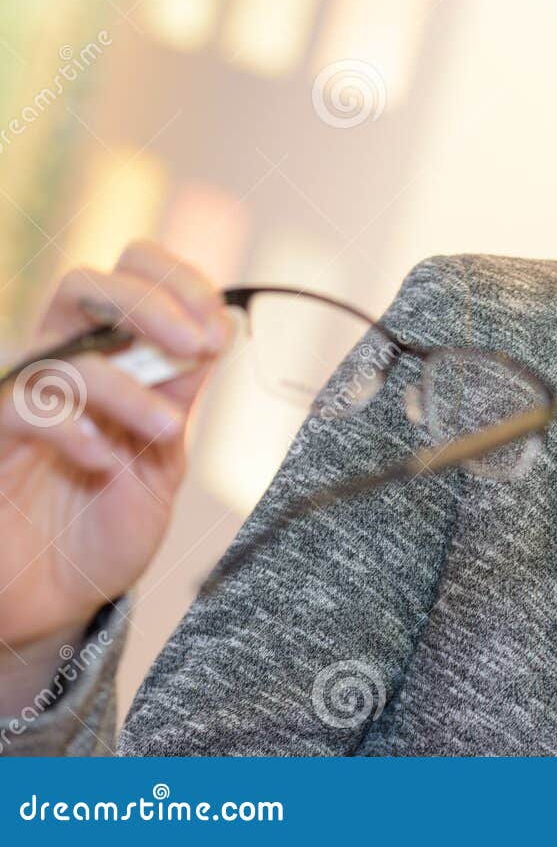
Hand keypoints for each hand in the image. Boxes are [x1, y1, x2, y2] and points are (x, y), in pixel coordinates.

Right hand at [0, 239, 231, 662]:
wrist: (58, 601)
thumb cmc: (108, 526)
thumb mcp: (162, 461)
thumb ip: (179, 398)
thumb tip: (213, 329)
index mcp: (112, 359)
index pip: (132, 276)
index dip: (178, 282)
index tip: (216, 327)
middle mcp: (59, 366)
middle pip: (85, 283)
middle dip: (150, 303)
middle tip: (195, 346)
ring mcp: (19, 399)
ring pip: (60, 349)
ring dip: (125, 384)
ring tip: (162, 431)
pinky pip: (19, 403)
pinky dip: (71, 426)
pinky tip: (102, 462)